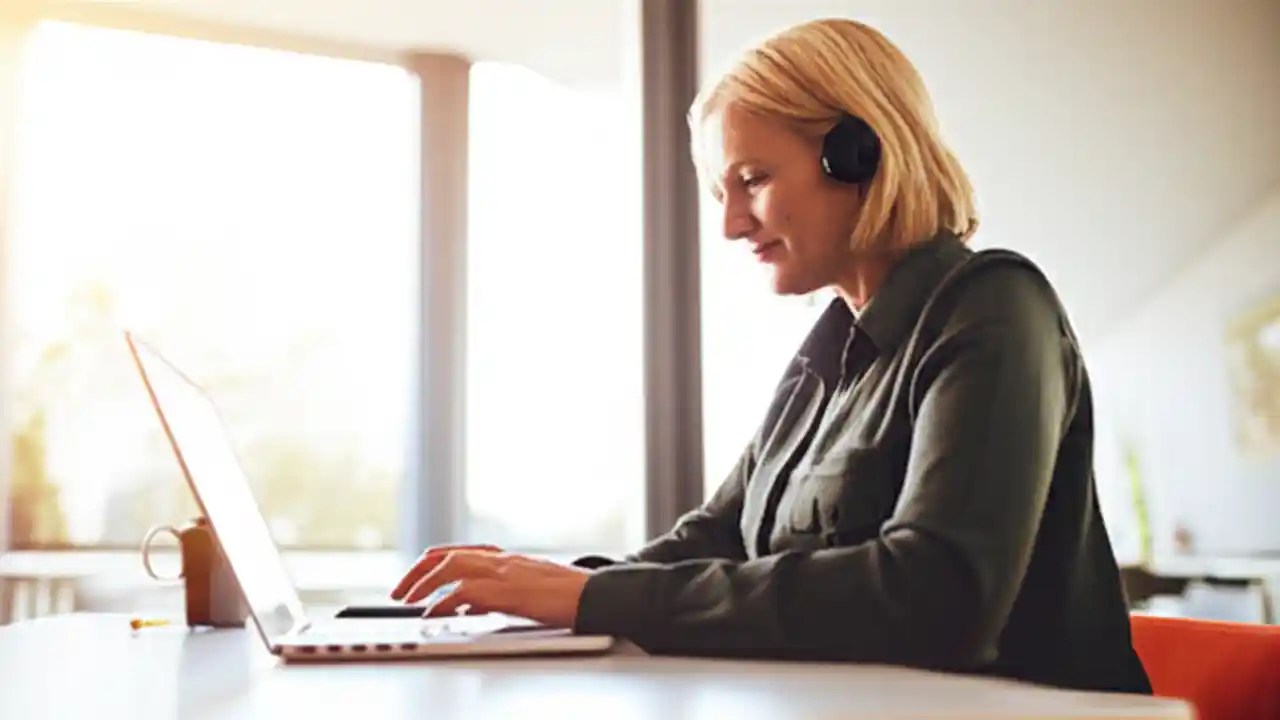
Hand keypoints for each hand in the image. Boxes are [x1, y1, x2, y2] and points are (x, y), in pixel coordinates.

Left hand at [390, 546, 590, 628]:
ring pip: (450, 567)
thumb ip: (495, 593)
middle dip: (417, 572)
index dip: (429, 564)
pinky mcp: (508, 591)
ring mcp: (504, 572)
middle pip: (446, 556)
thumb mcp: (526, 590)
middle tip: (399, 592)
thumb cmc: (567, 595)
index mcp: (505, 558)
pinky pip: (464, 592)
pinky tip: (432, 614)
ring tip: (407, 601)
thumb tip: (466, 605)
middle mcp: (500, 560)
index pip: (457, 552)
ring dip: (423, 584)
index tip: (412, 579)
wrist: (594, 594)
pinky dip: (443, 602)